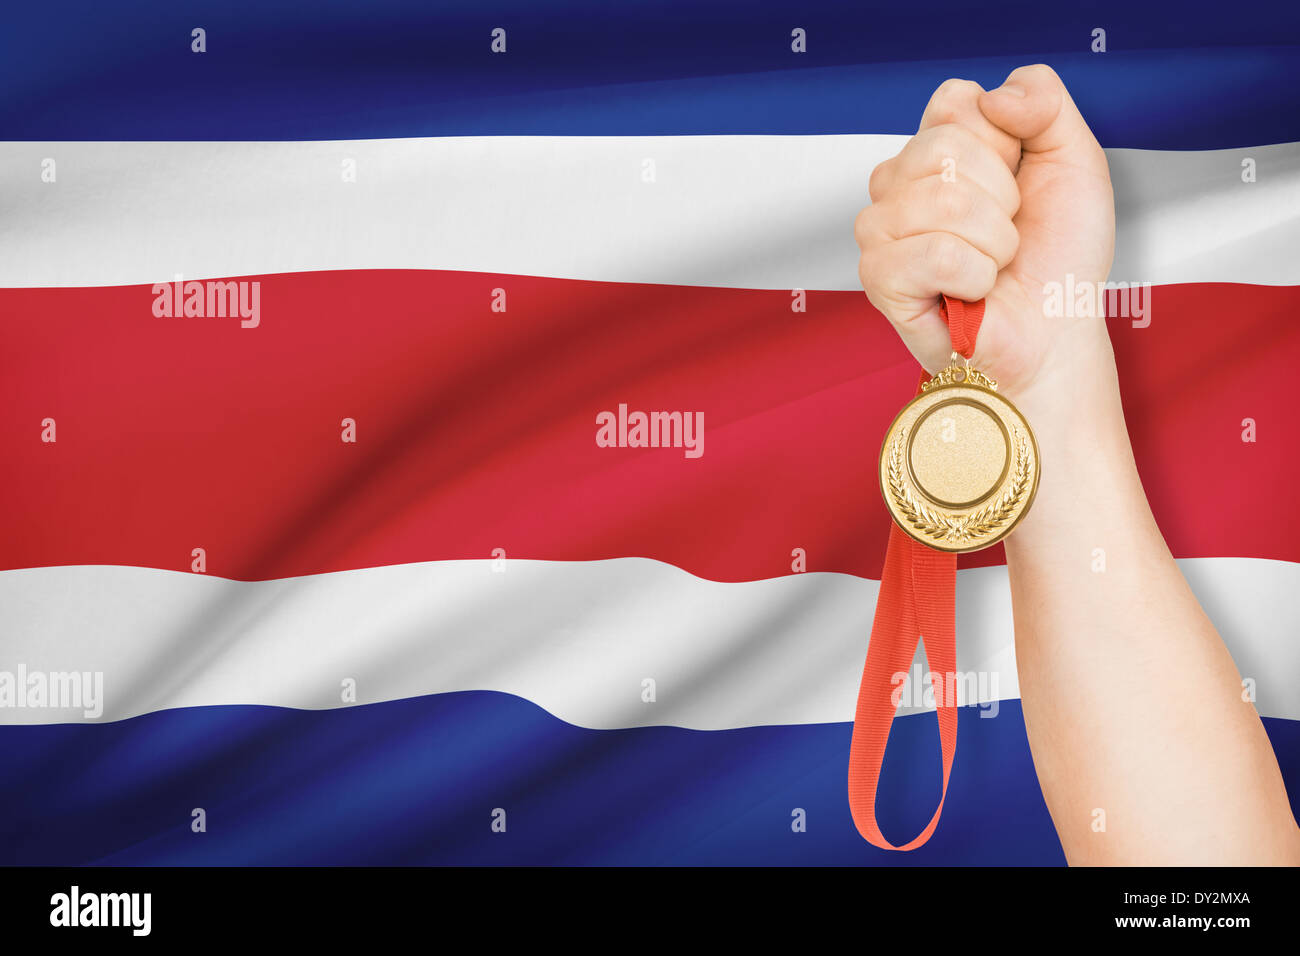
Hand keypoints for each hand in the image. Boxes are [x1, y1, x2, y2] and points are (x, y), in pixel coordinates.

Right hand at [854, 65, 1115, 398]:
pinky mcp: (878, 277)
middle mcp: (898, 183)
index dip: (1004, 142)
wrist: (1056, 331)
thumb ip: (1045, 101)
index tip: (1018, 182)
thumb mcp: (1075, 160)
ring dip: (995, 242)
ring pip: (942, 201)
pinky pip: (934, 253)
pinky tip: (971, 292)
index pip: (953, 102)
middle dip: (1002, 197)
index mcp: (937, 148)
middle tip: (1006, 234)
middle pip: (943, 147)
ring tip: (992, 266)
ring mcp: (880, 230)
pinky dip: (975, 277)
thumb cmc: (1058, 256)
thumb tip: (992, 98)